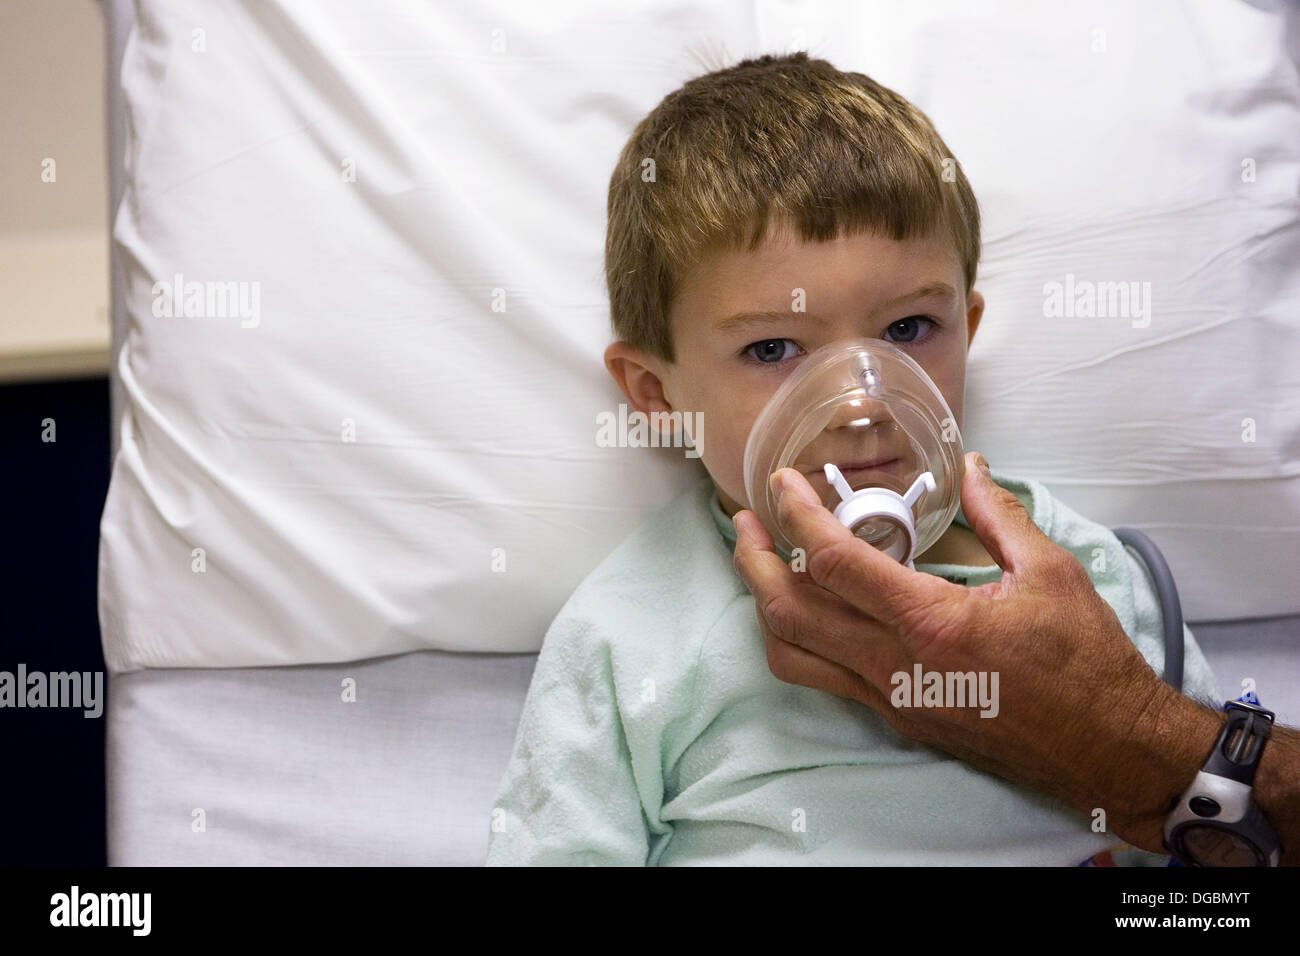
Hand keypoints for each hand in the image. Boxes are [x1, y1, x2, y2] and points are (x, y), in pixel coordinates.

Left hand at [731, 451, 1212, 849]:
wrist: (1107, 751)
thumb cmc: (1087, 663)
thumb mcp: (1051, 573)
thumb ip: (1000, 514)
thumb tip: (970, 466)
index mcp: (930, 622)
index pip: (833, 561)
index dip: (796, 515)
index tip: (782, 483)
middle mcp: (896, 666)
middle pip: (788, 612)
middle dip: (752, 561)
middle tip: (744, 521)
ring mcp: (891, 699)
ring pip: (793, 654)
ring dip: (765, 604)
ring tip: (761, 563)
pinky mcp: (897, 718)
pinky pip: (823, 677)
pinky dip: (798, 638)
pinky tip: (808, 607)